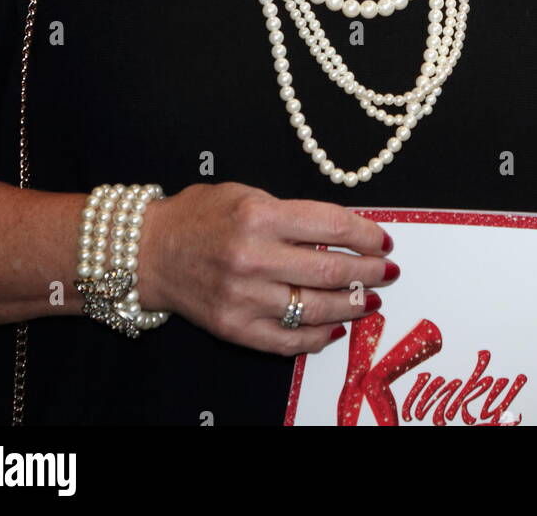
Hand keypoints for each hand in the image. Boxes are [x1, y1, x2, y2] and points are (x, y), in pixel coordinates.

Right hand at [137, 182, 397, 355]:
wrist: (150, 251)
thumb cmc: (199, 217)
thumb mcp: (248, 195)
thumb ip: (292, 213)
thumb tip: (343, 232)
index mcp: (260, 215)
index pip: (332, 226)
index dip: (366, 235)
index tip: (382, 240)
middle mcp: (253, 257)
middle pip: (330, 270)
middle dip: (368, 271)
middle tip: (386, 271)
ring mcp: (244, 297)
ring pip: (316, 308)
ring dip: (352, 305)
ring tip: (369, 299)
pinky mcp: (235, 328)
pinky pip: (288, 340)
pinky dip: (318, 336)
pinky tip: (334, 326)